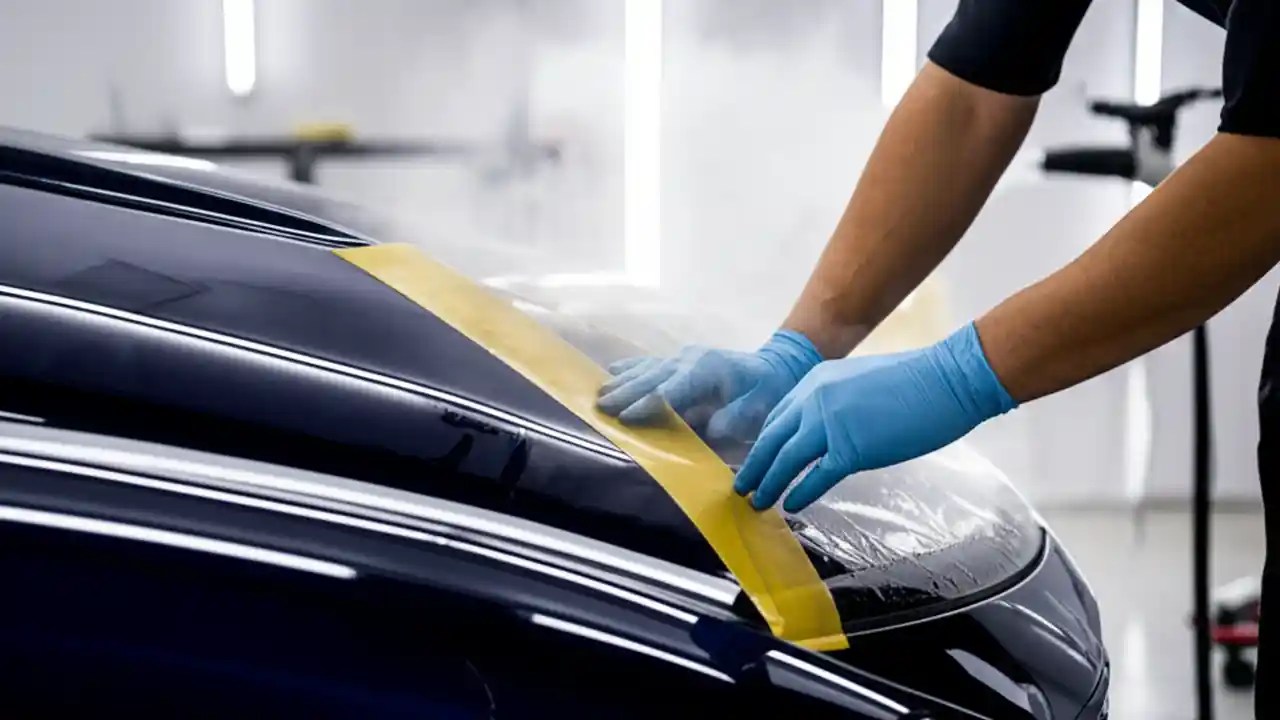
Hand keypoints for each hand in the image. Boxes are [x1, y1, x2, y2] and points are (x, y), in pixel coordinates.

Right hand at [596, 331, 822, 442]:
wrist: (778, 366)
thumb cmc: (768, 393)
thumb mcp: (759, 410)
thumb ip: (734, 419)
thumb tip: (709, 427)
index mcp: (707, 371)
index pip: (671, 390)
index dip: (648, 405)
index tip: (626, 417)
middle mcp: (691, 360)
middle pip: (652, 378)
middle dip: (626, 393)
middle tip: (600, 406)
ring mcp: (685, 357)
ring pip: (647, 369)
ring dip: (623, 381)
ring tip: (599, 393)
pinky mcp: (682, 360)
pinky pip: (651, 364)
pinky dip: (631, 368)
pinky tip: (612, 371)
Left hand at [734, 323, 1016, 511]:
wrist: (946, 380)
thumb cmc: (914, 382)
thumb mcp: (859, 382)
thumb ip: (835, 403)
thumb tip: (827, 430)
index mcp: (816, 382)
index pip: (779, 417)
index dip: (765, 442)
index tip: (758, 459)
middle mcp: (815, 400)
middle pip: (772, 438)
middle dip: (755, 465)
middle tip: (742, 486)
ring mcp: (831, 424)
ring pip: (786, 459)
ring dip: (769, 483)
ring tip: (756, 502)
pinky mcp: (852, 449)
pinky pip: (816, 476)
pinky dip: (799, 492)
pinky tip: (790, 505)